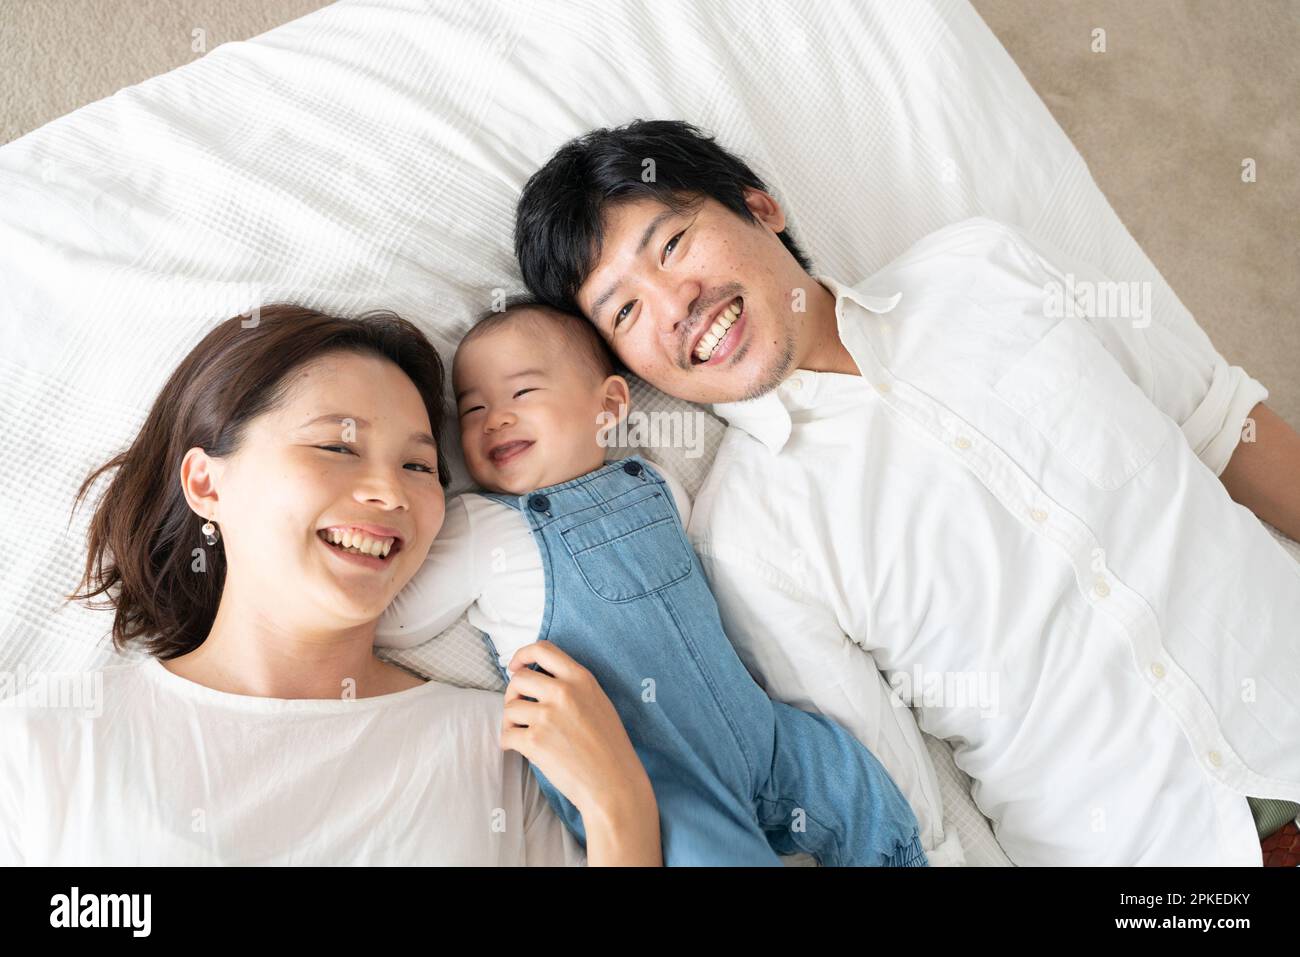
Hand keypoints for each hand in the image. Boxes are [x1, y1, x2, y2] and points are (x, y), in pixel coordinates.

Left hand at [500, 641, 660, 864]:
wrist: (614, 783)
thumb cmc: (609, 747)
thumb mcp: (598, 702)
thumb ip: (572, 686)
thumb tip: (538, 680)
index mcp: (580, 678)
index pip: (542, 649)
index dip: (522, 655)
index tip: (515, 667)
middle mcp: (562, 692)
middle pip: (518, 680)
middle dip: (513, 695)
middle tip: (520, 711)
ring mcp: (547, 716)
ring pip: (509, 709)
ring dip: (510, 723)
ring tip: (522, 734)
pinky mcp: (535, 741)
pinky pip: (506, 735)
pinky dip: (508, 743)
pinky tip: (519, 749)